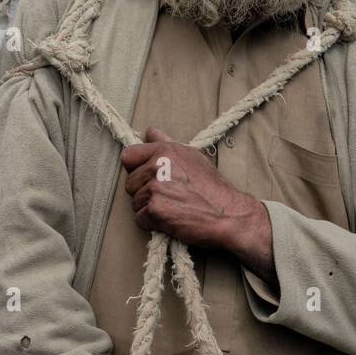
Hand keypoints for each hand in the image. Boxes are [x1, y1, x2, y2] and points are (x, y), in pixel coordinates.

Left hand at [120, 126, 264, 256]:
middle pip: (130, 182)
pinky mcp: (155, 210)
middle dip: (143, 191)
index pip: (128, 156)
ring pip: (134, 202)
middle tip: (167, 195)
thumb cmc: (211, 186)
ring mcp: (155, 188)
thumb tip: (149, 132)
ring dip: (148, 208)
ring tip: (171, 207)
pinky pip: (139, 218)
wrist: (227, 214)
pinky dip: (152, 222)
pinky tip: (170, 219)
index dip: (136, 168)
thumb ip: (166, 143)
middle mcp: (157, 166)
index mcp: (164, 150)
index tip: (147, 176)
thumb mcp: (191, 156)